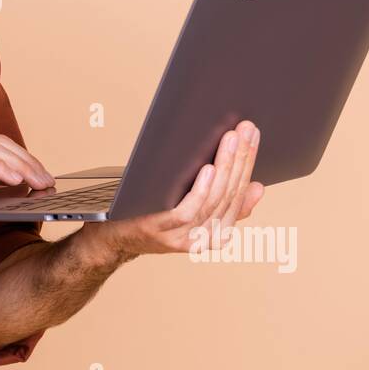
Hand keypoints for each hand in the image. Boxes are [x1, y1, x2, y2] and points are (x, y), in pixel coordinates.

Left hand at [80, 120, 265, 258]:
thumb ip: (223, 202)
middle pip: (229, 194)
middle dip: (241, 159)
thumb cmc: (152, 213)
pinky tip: (208, 168)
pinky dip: (201, 189)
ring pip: (213, 199)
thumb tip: (256, 187)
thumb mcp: (192, 208)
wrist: (112, 237)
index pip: (239, 195)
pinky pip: (189, 209)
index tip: (253, 136)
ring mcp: (182, 236)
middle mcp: (203, 239)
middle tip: (246, 130)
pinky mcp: (162, 230)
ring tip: (231, 140)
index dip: (248, 164)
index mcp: (215, 233)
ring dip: (225, 166)